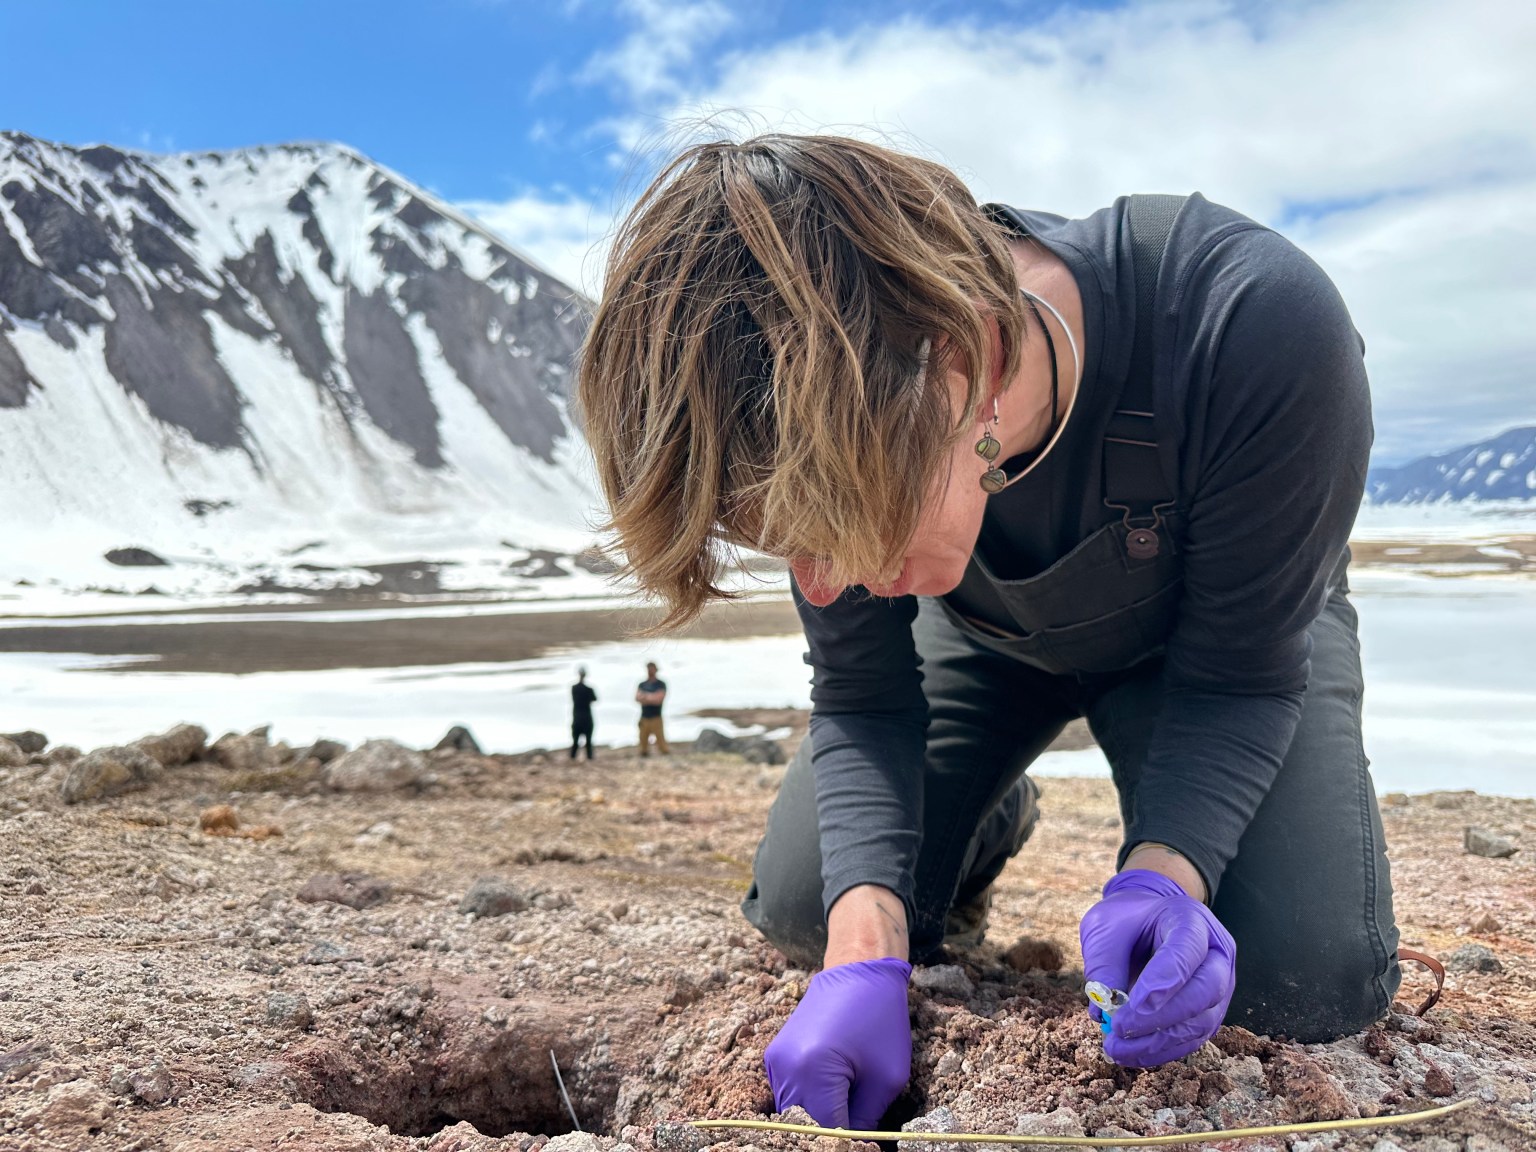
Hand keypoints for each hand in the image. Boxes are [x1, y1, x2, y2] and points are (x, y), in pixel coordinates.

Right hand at [763, 957, 911, 1129]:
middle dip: (828, 1133)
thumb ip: (865, 1120)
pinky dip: (808, 1102)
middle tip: (856, 1132)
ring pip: (793, 1113)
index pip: (826, 1132)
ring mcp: (776, 1061)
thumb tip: (854, 1143)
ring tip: (846, 1110)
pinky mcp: (775, 1056)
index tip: (864, 1143)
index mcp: (813, 1072)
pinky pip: (789, 1094)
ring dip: (816, 1119)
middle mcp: (786, 1067)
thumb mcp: (887, 1078)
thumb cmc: (880, 1019)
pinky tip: (833, 1092)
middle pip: (803, 1126)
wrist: (858, 971)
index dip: (847, 1143)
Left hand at [1079, 869, 1235, 1067]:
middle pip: (1205, 990)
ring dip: (1159, 1042)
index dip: (1162, 983)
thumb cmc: (1127, 921)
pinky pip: (1195, 1037)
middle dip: (1161, 1018)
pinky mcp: (1212, 1010)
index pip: (1185, 952)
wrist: (1147, 920)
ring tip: (1117, 1049)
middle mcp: (1216, 952)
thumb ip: (1104, 964)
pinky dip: (1164, 1050)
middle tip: (1119, 1029)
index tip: (1130, 1008)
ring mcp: (1221, 984)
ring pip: (1202, 1021)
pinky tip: (1134, 1054)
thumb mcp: (1105, 927)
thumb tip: (1103, 1012)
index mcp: (1191, 920)